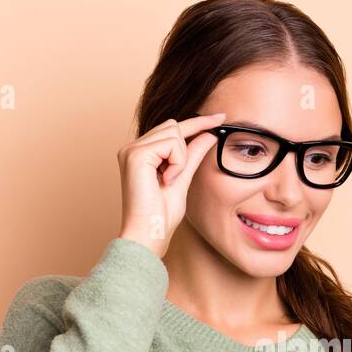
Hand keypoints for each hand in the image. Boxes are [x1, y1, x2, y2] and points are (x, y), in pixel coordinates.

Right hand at [117, 112, 224, 257]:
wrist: (149, 233)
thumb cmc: (161, 215)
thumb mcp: (183, 179)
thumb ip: (192, 155)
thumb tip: (208, 134)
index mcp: (140, 153)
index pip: (172, 128)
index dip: (198, 121)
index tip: (220, 117)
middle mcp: (132, 147)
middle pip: (173, 125)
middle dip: (184, 150)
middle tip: (176, 177)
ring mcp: (131, 149)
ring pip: (174, 133)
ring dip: (181, 159)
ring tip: (169, 181)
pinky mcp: (135, 154)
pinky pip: (171, 144)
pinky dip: (177, 163)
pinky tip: (166, 180)